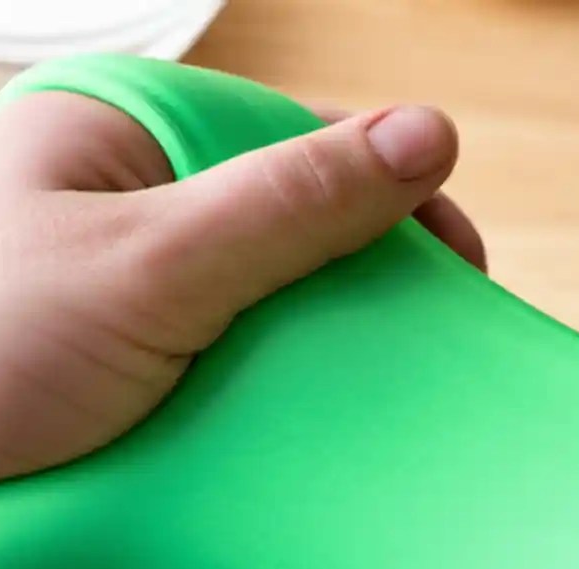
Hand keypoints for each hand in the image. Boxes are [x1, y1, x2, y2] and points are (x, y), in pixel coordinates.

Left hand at [0, 91, 485, 568]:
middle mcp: (136, 202)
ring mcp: (144, 291)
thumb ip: (290, 200)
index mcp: (123, 136)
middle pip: (300, 219)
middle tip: (428, 335)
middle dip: (367, 279)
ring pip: (282, 302)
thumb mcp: (148, 268)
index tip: (454, 262)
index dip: (389, 188)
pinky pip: (250, 367)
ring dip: (332, 347)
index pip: (296, 133)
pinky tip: (319, 425)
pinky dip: (290, 396)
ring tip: (385, 387)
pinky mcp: (150, 369)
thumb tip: (428, 133)